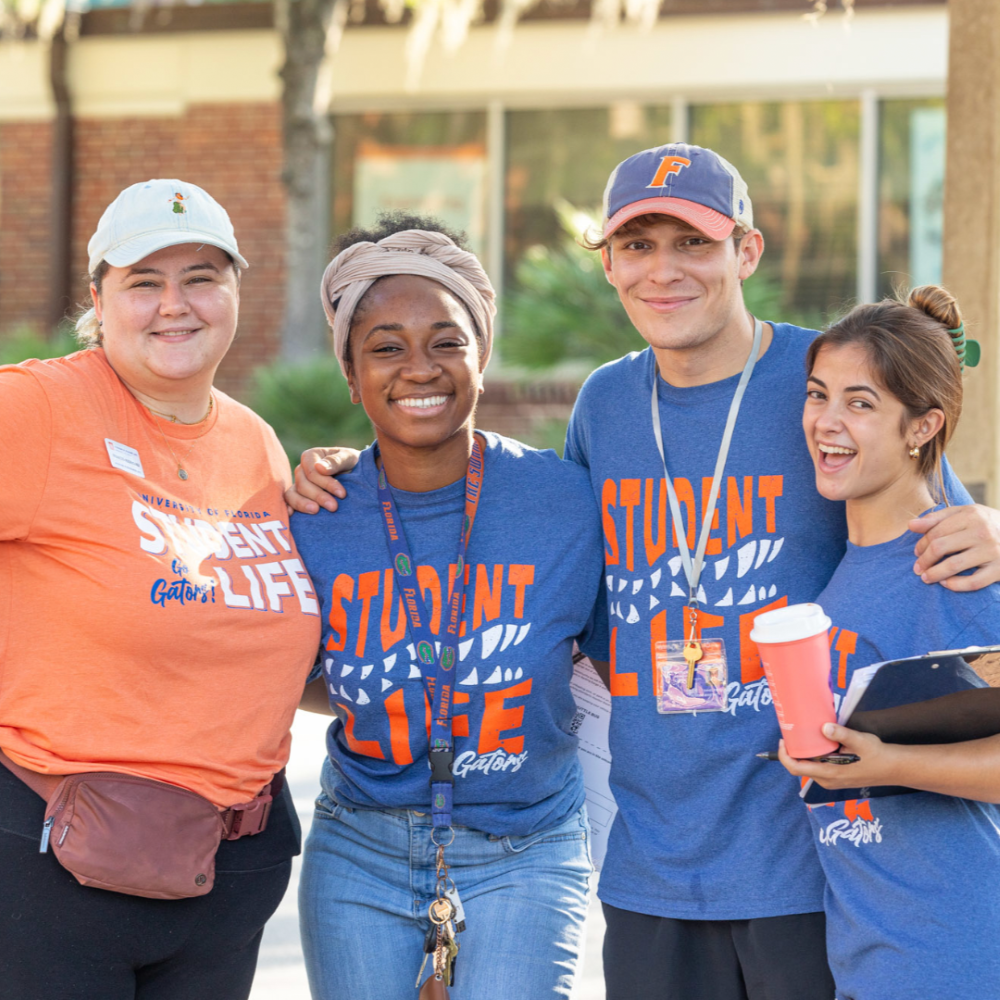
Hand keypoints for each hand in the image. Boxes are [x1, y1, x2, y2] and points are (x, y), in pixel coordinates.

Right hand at [284, 447, 359, 513]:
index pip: (312, 471)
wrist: (356, 475)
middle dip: (319, 496)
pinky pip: (288, 503)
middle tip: (334, 507)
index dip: (326, 483)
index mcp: (311, 456)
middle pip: (303, 484)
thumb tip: (319, 467)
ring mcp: (298, 484)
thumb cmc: (352, 463)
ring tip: (316, 511)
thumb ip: (336, 461)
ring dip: (303, 504)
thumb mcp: (348, 458)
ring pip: (292, 494)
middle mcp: (301, 470)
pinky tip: (292, 515)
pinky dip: (289, 508)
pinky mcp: (298, 497)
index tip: (342, 494)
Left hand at [777, 724, 900, 789]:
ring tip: (804, 738)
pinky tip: (818, 746)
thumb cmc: (877, 755)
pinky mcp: (837, 779)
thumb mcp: (860, 741)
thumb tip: (824, 727)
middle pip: (800, 769)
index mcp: (829, 773)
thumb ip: (841, 734)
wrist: (893, 768)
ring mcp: (832, 782)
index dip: (784, 756)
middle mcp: (828, 781)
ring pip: (809, 769)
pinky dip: (814, 758)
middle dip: (793, 753)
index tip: (783, 741)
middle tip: (792, 735)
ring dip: (804, 755)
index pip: (796, 769)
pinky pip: (818, 769)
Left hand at [910, 504, 999, 590]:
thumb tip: (910, 525)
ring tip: (925, 578)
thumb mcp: (965, 514)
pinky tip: (945, 583)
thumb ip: (937, 518)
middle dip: (925, 560)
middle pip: (941, 547)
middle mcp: (982, 532)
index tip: (917, 553)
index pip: (935, 532)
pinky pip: (974, 582)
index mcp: (971, 516)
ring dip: (934, 573)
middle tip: (917, 568)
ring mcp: (992, 551)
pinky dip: (956, 585)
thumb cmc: (986, 524)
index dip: (921, 544)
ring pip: (954, 565)